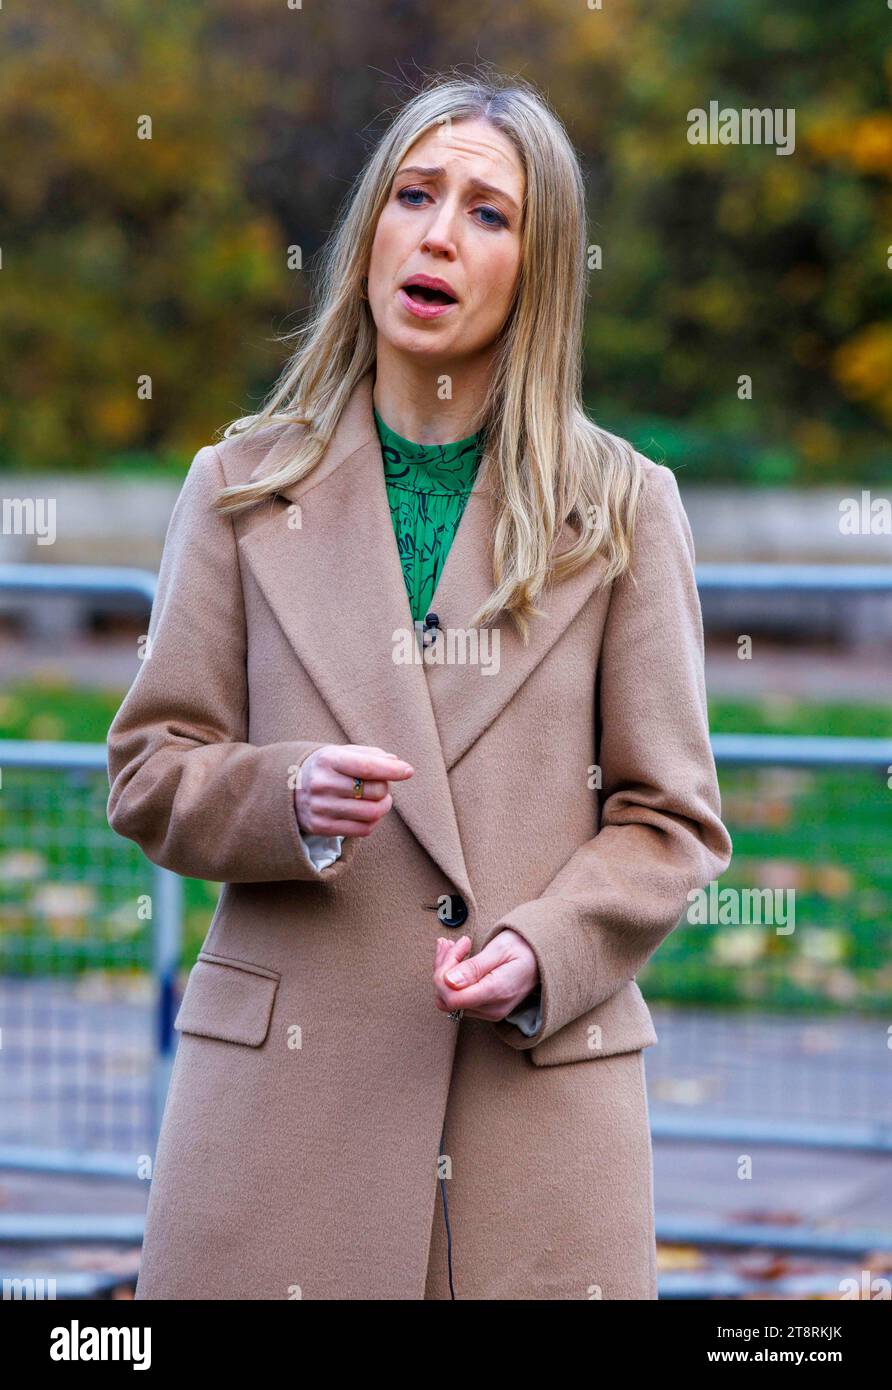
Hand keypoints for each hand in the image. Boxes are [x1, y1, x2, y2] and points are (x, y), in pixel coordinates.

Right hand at [295, 743, 413, 836]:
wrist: (291, 790)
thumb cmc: (327, 769)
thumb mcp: (343, 753)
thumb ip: (370, 755)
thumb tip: (396, 762)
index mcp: (328, 760)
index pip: (367, 767)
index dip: (392, 770)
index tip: (408, 771)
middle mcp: (322, 784)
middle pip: (375, 791)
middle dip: (385, 788)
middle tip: (379, 785)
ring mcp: (320, 808)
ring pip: (372, 813)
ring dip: (383, 806)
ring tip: (378, 800)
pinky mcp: (322, 827)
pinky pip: (363, 830)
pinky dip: (373, 822)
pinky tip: (366, 813)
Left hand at [433, 930, 538, 1022]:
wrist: (544, 957)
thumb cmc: (525, 948)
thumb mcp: (500, 949)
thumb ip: (474, 967)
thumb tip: (448, 982)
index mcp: (496, 992)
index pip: (451, 998)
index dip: (443, 973)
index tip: (456, 947)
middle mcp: (491, 1008)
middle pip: (447, 998)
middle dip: (443, 967)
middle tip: (453, 942)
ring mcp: (488, 1011)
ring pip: (449, 998)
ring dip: (446, 969)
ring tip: (455, 945)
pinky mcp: (486, 1008)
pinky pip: (459, 997)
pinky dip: (453, 976)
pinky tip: (458, 956)